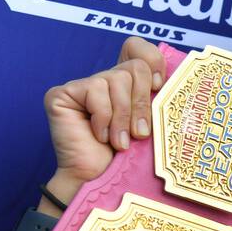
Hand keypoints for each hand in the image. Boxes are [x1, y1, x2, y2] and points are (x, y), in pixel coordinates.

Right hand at [41, 35, 169, 197]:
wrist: (97, 182)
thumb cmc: (125, 161)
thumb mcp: (149, 125)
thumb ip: (154, 99)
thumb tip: (168, 81)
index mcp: (127, 85)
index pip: (137, 48)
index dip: (152, 60)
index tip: (159, 87)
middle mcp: (104, 80)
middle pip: (134, 67)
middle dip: (141, 103)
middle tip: (139, 134)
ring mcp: (82, 86)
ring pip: (117, 79)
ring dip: (123, 117)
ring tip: (120, 142)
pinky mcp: (62, 94)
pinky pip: (96, 90)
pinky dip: (103, 118)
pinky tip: (98, 136)